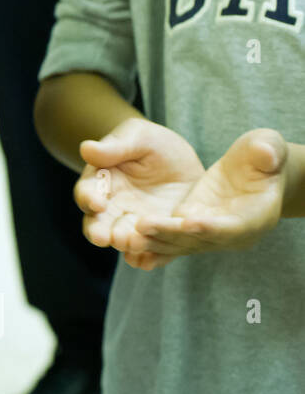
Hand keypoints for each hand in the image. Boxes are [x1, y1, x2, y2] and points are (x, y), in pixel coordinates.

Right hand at [75, 118, 205, 268]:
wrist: (182, 163)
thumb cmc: (152, 143)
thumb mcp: (138, 136)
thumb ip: (115, 146)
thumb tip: (85, 148)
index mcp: (100, 183)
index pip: (87, 193)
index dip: (89, 198)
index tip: (97, 203)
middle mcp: (111, 208)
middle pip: (98, 223)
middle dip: (98, 230)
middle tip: (102, 237)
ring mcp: (133, 224)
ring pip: (122, 239)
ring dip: (124, 245)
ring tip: (131, 246)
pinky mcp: (156, 236)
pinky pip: (150, 251)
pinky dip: (147, 259)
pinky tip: (148, 263)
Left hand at [124, 129, 288, 263]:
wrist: (253, 168)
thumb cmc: (262, 153)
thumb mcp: (265, 145)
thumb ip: (265, 150)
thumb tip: (266, 153)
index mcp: (259, 214)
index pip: (235, 227)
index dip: (212, 227)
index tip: (188, 222)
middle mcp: (233, 233)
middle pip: (199, 239)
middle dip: (171, 234)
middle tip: (142, 226)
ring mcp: (210, 235)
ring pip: (180, 243)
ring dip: (154, 242)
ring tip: (127, 237)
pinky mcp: (192, 231)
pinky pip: (171, 242)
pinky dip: (152, 246)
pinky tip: (128, 247)